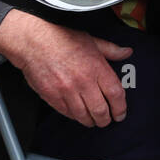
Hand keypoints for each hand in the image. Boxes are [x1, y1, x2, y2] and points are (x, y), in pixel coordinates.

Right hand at [0, 9, 131, 127]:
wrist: (33, 41)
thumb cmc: (61, 38)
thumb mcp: (91, 40)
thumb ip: (110, 50)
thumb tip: (126, 52)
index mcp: (96, 67)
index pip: (116, 94)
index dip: (120, 108)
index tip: (120, 113)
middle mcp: (83, 81)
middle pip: (101, 110)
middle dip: (106, 120)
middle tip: (107, 120)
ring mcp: (67, 91)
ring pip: (84, 116)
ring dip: (91, 121)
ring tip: (93, 120)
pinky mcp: (52, 97)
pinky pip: (68, 113)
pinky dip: (75, 116)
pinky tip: (78, 114)